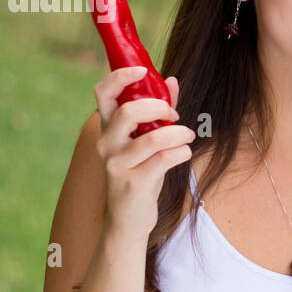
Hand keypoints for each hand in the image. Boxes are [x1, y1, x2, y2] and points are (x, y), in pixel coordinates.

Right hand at [93, 66, 194, 241]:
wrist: (127, 222)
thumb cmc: (139, 176)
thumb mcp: (145, 143)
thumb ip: (157, 113)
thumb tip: (172, 81)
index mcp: (107, 130)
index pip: (102, 94)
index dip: (120, 77)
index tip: (142, 70)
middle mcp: (106, 145)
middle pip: (127, 111)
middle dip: (158, 107)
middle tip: (174, 115)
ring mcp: (117, 165)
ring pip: (152, 138)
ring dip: (178, 133)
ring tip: (188, 136)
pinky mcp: (133, 184)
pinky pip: (163, 159)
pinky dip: (181, 152)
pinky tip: (184, 153)